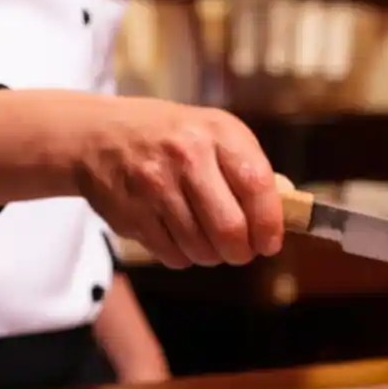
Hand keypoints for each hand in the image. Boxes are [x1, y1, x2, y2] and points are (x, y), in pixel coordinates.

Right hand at [76, 97, 282, 267]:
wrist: (98, 135)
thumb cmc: (172, 138)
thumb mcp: (214, 132)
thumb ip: (250, 168)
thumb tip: (290, 212)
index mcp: (217, 133)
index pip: (258, 186)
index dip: (271, 224)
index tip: (270, 242)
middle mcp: (185, 156)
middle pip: (230, 228)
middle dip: (242, 251)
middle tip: (242, 252)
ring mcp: (154, 185)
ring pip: (202, 249)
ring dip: (213, 256)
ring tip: (210, 242)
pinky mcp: (131, 213)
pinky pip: (173, 255)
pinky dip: (184, 256)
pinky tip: (180, 237)